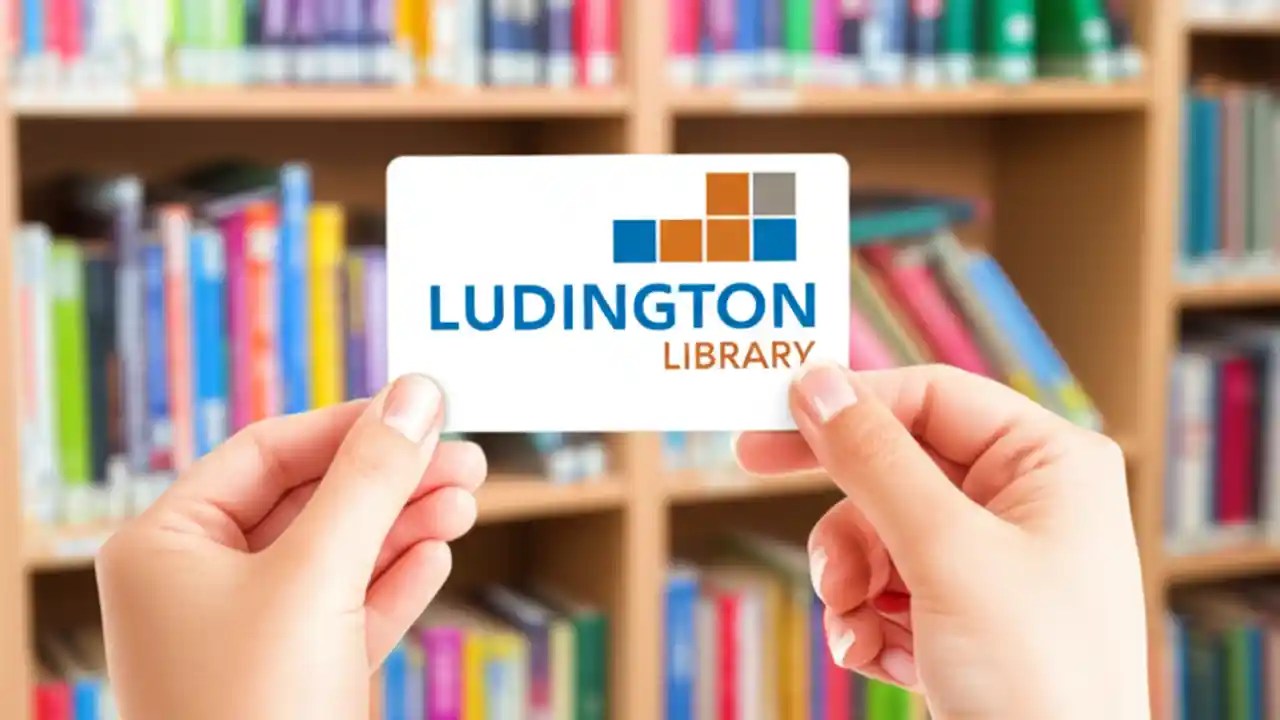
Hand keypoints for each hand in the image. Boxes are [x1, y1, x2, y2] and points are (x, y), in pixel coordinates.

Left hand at [96, 375, 486, 719]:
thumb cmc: (252, 710)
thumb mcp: (314, 576)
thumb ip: (370, 479)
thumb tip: (419, 393)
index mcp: (167, 545)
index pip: (267, 452)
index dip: (351, 425)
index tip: (425, 408)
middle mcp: (199, 583)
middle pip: (311, 501)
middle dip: (391, 479)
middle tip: (466, 458)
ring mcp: (246, 634)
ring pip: (336, 555)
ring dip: (404, 525)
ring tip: (468, 499)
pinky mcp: (290, 678)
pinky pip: (347, 610)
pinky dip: (393, 582)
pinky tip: (436, 554)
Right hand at [736, 364, 1147, 719]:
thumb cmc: (1037, 676)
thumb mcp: (946, 553)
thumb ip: (875, 461)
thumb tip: (817, 385)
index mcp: (1049, 463)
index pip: (930, 397)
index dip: (847, 405)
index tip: (767, 423)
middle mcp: (1026, 503)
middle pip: (896, 468)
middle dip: (847, 519)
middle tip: (763, 485)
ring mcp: (997, 562)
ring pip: (881, 532)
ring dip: (850, 580)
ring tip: (854, 625)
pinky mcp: (969, 616)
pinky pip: (889, 588)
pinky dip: (867, 619)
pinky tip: (873, 656)